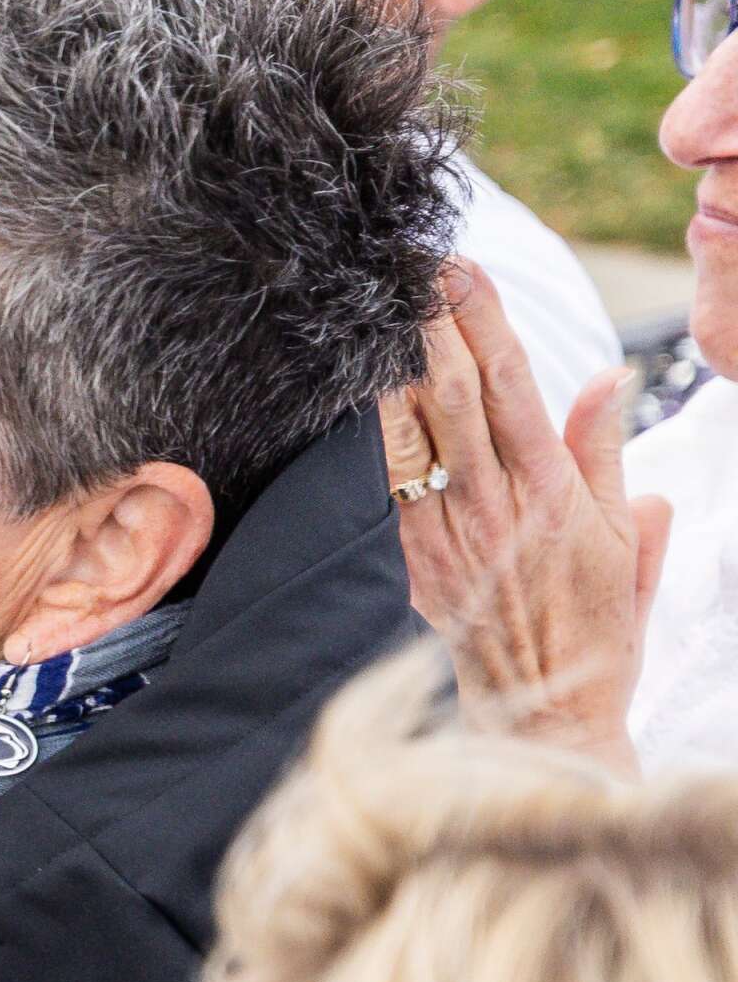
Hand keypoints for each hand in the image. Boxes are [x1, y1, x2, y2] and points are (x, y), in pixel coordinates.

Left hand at [384, 260, 668, 769]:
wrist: (546, 713)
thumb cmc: (599, 626)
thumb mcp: (625, 539)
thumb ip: (608, 454)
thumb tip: (611, 377)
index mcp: (555, 495)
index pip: (514, 389)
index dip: (485, 324)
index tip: (463, 270)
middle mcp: (495, 507)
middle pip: (453, 396)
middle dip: (430, 325)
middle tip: (408, 267)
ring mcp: (446, 534)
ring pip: (410, 433)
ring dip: (393, 365)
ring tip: (375, 309)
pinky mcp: (411, 562)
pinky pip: (387, 484)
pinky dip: (372, 432)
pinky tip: (355, 393)